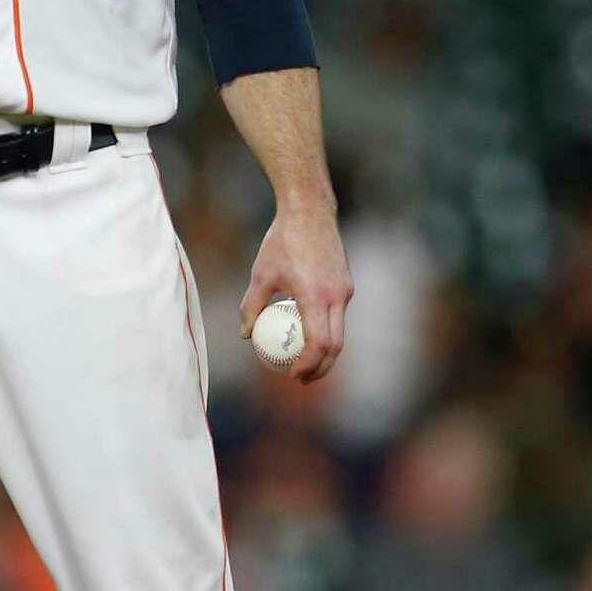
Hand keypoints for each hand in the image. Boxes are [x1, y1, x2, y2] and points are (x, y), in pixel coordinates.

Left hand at [239, 196, 352, 384]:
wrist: (310, 211)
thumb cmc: (281, 242)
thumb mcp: (260, 275)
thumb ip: (251, 307)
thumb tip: (246, 334)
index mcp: (316, 297)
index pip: (319, 344)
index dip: (308, 365)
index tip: (292, 376)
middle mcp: (336, 296)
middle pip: (335, 346)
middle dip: (321, 368)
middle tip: (301, 379)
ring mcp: (345, 290)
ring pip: (340, 332)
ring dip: (325, 353)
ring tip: (306, 363)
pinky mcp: (346, 284)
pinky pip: (338, 315)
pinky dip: (326, 331)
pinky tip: (308, 334)